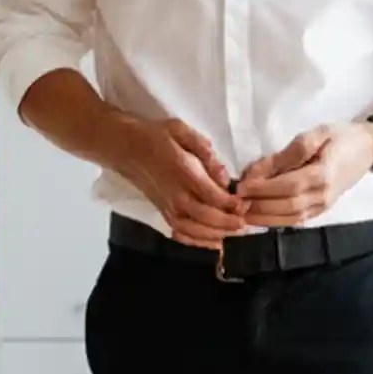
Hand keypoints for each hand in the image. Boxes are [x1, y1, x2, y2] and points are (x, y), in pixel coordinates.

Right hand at [117, 118, 246, 248]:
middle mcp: (176, 196)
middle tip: (246, 220)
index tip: (246, 202)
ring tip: (235, 231)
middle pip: (207, 218)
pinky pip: (182, 235)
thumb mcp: (182, 131)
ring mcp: (168, 208)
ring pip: (196, 231)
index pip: (213, 196)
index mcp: (183, 173)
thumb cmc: (157, 136)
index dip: (233, 204)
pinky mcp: (163, 213)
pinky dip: (198, 242)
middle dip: (230, 222)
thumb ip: (204, 151)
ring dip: (218, 235)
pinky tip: (214, 242)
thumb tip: (222, 174)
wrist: (126, 148)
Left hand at [237, 122, 372, 227]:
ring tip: (242, 212)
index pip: (288, 185)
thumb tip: (260, 169)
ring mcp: (323, 206)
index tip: (241, 186)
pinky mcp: (320, 210)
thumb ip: (290, 152)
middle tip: (235, 202)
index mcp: (324, 174)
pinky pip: (296, 221)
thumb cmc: (341, 136)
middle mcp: (323, 195)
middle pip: (287, 206)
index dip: (263, 188)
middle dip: (259, 206)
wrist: (368, 149)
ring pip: (290, 218)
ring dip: (264, 218)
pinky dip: (275, 222)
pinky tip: (259, 218)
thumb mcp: (317, 133)